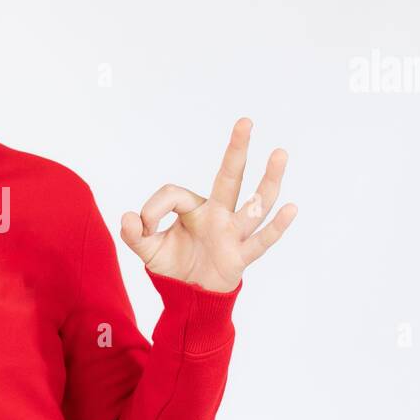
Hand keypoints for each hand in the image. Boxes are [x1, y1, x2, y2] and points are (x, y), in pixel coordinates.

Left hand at [120, 118, 296, 292]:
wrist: (190, 298)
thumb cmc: (174, 267)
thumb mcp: (148, 250)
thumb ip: (134, 234)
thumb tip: (127, 217)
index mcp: (194, 209)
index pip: (174, 193)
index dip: (153, 209)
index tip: (143, 227)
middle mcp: (217, 214)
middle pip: (229, 178)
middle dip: (236, 150)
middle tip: (245, 122)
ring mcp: (232, 234)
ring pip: (253, 204)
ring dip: (267, 181)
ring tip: (280, 153)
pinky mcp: (240, 257)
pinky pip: (261, 241)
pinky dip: (276, 227)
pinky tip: (291, 208)